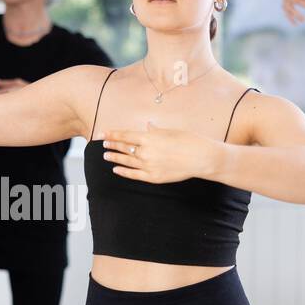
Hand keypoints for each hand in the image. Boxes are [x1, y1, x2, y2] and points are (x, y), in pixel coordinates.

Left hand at [101, 123, 220, 182]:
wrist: (201, 158)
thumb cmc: (188, 141)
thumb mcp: (170, 131)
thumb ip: (155, 131)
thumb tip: (147, 126)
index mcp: (149, 138)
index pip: (124, 135)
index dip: (112, 134)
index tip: (103, 133)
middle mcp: (146, 152)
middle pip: (124, 147)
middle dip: (112, 145)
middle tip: (104, 143)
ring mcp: (148, 166)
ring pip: (126, 161)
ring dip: (115, 157)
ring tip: (106, 155)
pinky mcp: (153, 177)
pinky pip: (134, 175)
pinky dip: (123, 172)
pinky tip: (116, 169)